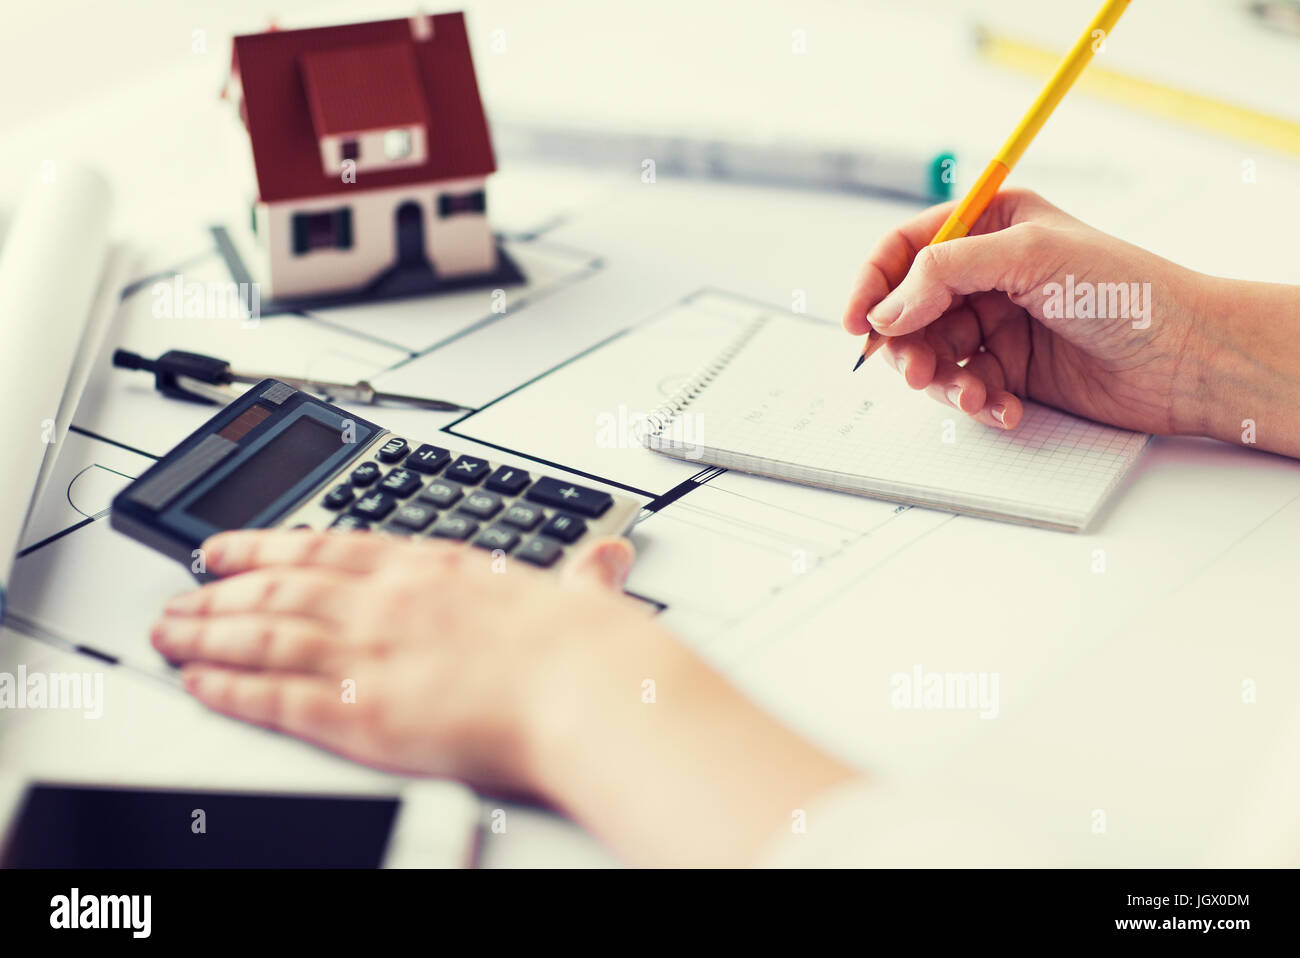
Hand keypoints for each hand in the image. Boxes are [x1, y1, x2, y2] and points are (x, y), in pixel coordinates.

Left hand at [152, 529, 644, 794]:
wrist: (585, 688)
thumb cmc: (584, 648)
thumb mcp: (582, 594)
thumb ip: (582, 578)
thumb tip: (609, 561)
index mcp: (432, 569)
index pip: (330, 549)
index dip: (269, 546)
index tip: (233, 547)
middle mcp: (387, 602)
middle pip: (281, 588)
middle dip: (222, 591)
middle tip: (183, 593)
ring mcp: (368, 652)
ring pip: (264, 633)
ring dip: (208, 633)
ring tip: (171, 632)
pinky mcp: (359, 711)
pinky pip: (275, 696)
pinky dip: (230, 689)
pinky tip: (201, 684)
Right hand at [843, 189, 1209, 434]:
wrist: (1185, 357)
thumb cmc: (1126, 289)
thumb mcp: (1030, 255)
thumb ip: (945, 272)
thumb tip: (886, 310)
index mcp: (991, 225)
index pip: (905, 248)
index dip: (873, 284)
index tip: (857, 324)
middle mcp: (988, 273)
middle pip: (909, 309)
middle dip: (907, 344)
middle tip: (916, 371)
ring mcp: (998, 323)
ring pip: (932, 354)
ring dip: (943, 380)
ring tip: (974, 394)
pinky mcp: (1011, 370)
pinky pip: (964, 387)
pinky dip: (976, 402)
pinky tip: (1004, 407)